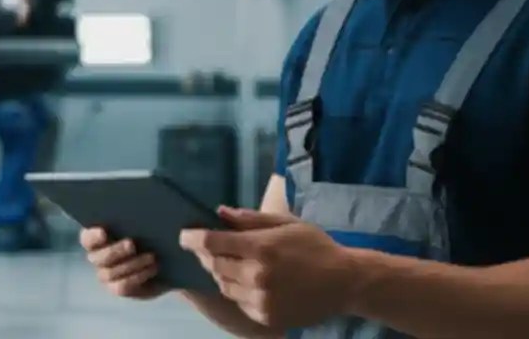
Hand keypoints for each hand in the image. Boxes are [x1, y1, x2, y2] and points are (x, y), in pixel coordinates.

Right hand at [80, 226, 168, 299]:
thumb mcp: (155, 220)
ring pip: (109, 273)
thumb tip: (162, 227)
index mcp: (99, 236)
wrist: (170, 256)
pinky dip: (137, 277)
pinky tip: (152, 269)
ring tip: (152, 257)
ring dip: (131, 265)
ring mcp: (107, 275)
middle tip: (132, 244)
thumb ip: (152, 216)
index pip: (87, 238)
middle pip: (96, 258)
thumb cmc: (156, 230)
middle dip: (114, 251)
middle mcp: (98, 257)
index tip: (104, 232)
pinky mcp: (120, 288)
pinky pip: (121, 287)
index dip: (92, 236)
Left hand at [179, 206, 354, 328]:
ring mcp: (261, 299)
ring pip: (223, 286)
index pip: (213, 242)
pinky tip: (251, 282)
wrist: (344, 282)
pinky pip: (239, 302)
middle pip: (214, 265)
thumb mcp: (286, 223)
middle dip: (208, 255)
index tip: (183, 235)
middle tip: (210, 247)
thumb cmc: (315, 246)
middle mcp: (257, 275)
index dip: (193, 238)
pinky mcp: (266, 316)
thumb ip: (250, 219)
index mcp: (261, 247)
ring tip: (233, 264)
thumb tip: (219, 212)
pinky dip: (239, 291)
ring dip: (222, 273)